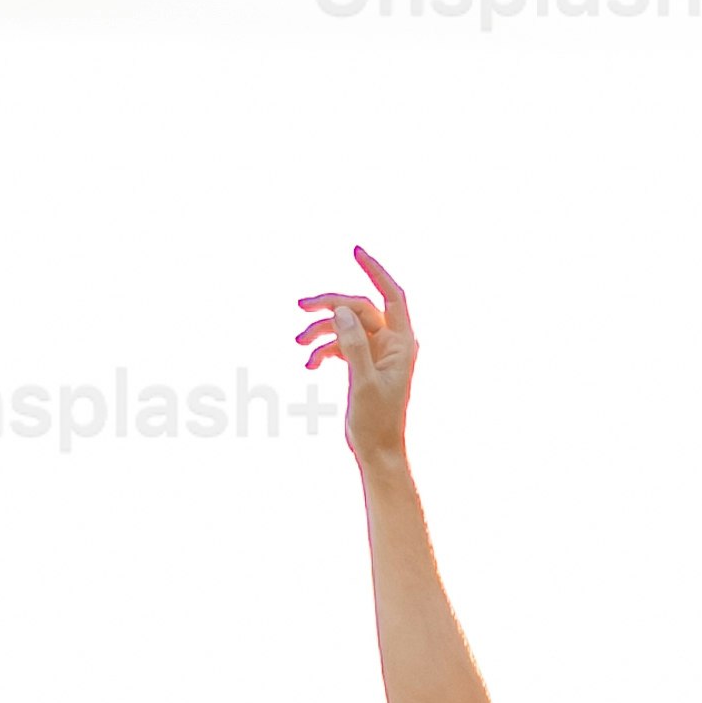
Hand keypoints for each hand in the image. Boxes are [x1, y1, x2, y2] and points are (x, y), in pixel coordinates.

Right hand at [295, 243, 415, 468]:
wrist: (377, 451)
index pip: (391, 295)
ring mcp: (377, 353)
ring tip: (299, 344)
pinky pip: (341, 345)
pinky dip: (324, 350)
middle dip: (330, 306)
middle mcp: (392, 343)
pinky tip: (309, 364)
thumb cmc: (377, 421)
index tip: (355, 251)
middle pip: (359, 309)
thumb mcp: (363, 381)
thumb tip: (341, 309)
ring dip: (321, 331)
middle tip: (301, 306)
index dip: (375, 271)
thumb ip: (354, 344)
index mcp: (401, 343)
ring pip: (346, 326)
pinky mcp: (363, 364)